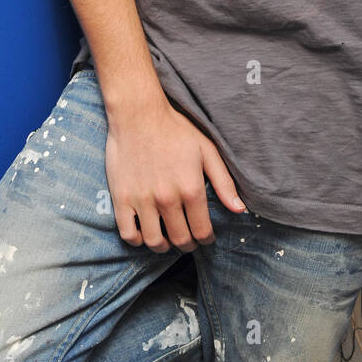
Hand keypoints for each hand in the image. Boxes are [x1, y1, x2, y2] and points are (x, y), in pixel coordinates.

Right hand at [104, 97, 245, 253]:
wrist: (138, 114)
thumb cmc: (175, 129)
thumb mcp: (206, 150)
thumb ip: (224, 182)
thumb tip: (240, 210)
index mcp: (191, 188)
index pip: (202, 231)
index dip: (207, 240)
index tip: (206, 238)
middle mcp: (167, 198)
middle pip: (180, 240)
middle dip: (188, 245)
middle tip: (189, 240)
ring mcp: (142, 200)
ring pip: (154, 242)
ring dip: (164, 246)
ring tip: (167, 239)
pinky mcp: (121, 198)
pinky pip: (128, 234)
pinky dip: (137, 240)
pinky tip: (144, 232)